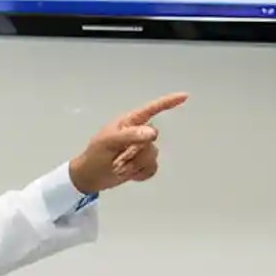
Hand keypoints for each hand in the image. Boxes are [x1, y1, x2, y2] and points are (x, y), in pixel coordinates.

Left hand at [67, 93, 187, 193]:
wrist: (91, 178)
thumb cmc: (96, 155)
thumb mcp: (109, 142)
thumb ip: (130, 135)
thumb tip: (153, 133)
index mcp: (129, 122)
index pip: (152, 110)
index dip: (168, 102)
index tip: (184, 97)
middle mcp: (138, 134)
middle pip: (152, 139)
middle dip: (137, 151)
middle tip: (119, 156)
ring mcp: (142, 150)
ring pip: (153, 156)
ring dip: (135, 164)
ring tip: (120, 165)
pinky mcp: (144, 165)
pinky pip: (152, 168)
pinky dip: (140, 173)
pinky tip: (128, 173)